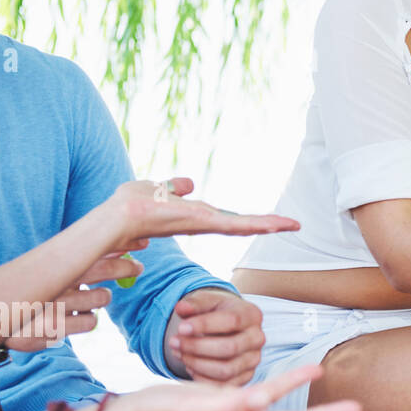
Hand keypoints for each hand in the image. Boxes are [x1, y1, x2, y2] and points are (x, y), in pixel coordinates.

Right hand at [6, 254, 143, 351]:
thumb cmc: (38, 292)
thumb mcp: (57, 271)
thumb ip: (85, 258)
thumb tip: (121, 244)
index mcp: (57, 265)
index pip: (96, 248)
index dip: (124, 244)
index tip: (144, 241)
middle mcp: (57, 281)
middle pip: (105, 268)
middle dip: (126, 266)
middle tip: (138, 266)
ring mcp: (56, 305)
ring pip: (102, 298)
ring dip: (99, 298)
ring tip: (80, 300)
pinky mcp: (56, 329)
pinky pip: (91, 322)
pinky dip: (86, 320)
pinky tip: (71, 318)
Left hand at [101, 177, 298, 253]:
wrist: (117, 217)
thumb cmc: (130, 206)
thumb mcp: (155, 190)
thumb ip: (173, 187)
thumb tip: (190, 184)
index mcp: (192, 217)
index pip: (224, 220)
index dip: (245, 221)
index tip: (266, 222)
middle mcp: (201, 223)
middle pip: (239, 225)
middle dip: (265, 225)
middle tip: (292, 224)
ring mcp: (204, 224)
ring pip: (242, 225)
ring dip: (268, 224)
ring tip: (291, 224)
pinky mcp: (204, 223)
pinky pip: (236, 224)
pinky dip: (257, 224)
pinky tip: (275, 225)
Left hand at [165, 288, 264, 385]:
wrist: (226, 327)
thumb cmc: (215, 312)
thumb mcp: (207, 302)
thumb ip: (195, 303)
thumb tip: (180, 307)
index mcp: (252, 315)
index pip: (232, 321)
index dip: (204, 325)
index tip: (181, 328)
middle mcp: (258, 338)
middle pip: (229, 348)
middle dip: (196, 347)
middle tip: (174, 342)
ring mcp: (253, 360)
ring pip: (225, 370)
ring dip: (196, 363)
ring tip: (179, 353)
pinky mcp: (245, 377)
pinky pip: (222, 385)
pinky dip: (201, 378)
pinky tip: (189, 365)